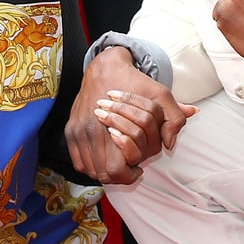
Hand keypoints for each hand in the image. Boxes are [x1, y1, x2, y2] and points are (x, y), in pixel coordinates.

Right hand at [66, 49, 191, 183]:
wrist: (105, 68)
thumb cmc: (134, 83)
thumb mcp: (161, 96)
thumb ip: (173, 119)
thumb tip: (169, 144)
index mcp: (110, 126)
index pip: (115, 170)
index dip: (129, 175)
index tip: (138, 168)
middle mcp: (89, 132)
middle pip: (101, 174)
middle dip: (118, 175)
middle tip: (129, 167)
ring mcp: (77, 132)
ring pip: (89, 170)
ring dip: (104, 171)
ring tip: (117, 161)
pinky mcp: (70, 130)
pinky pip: (78, 161)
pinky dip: (91, 165)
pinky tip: (104, 156)